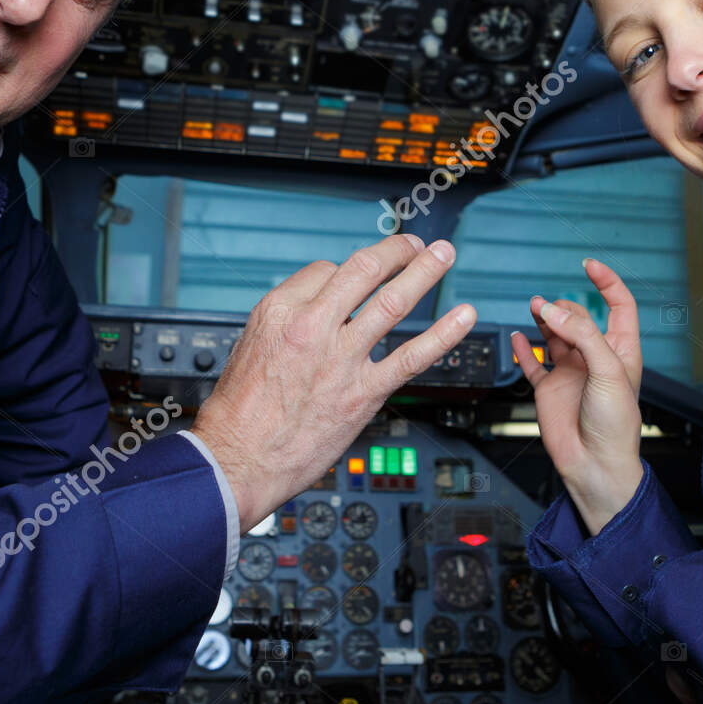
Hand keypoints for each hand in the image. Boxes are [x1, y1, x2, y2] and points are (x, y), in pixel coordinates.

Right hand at [194, 234, 474, 529]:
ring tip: (444, 255)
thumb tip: (325, 309)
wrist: (238, 460)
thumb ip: (291, 323)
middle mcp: (312, 327)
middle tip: (415, 243)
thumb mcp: (251, 346)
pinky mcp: (363, 393)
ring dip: (424, 272)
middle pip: (363, 270)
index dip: (347, 271)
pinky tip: (464, 317)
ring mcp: (341, 359)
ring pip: (392, 302)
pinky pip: (412, 357)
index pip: (326, 270)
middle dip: (396, 250)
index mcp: (279, 311)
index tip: (360, 278)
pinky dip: (444, 334)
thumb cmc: (240, 412)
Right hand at [511, 258, 643, 535]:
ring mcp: (571, 373)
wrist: (594, 465)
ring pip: (555, 335)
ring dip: (545, 319)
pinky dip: (524, 349)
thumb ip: (582, 337)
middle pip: (579, 318)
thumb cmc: (615, 426)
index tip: (589, 266)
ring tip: (535, 309)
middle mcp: (595, 359)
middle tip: (550, 310)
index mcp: (620, 352)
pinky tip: (518, 336)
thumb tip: (554, 311)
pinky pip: (533, 363)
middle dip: (566, 307)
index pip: (619, 306)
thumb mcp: (608, 373)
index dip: (607, 284)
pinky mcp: (549, 389)